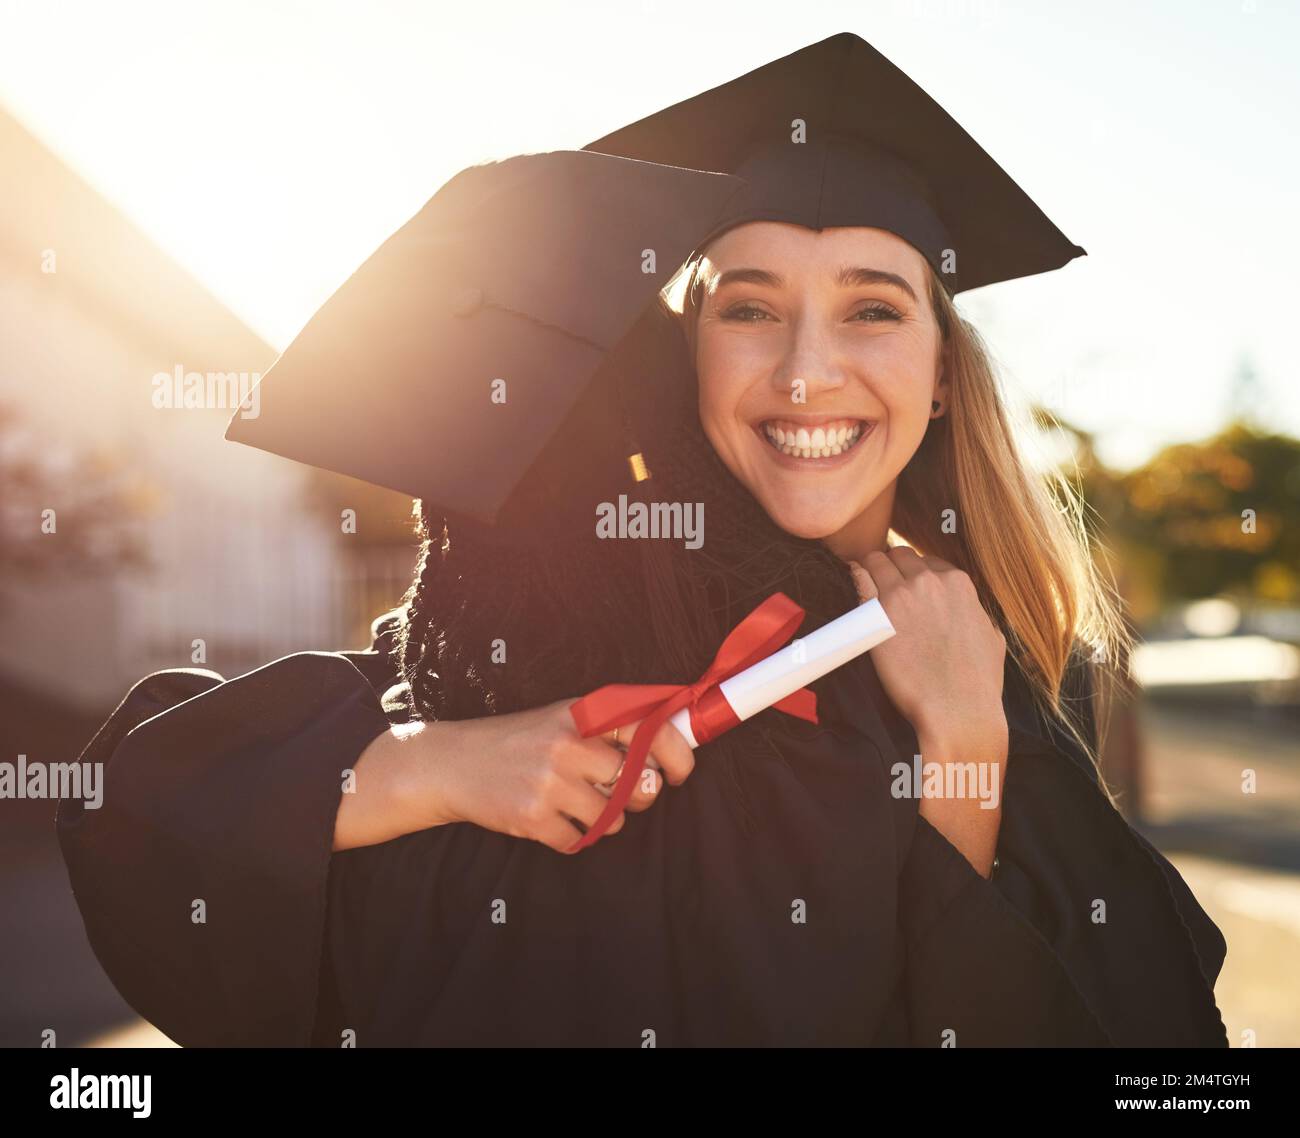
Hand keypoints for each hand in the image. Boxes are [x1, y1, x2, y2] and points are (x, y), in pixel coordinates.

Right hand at [392, 698, 695, 853]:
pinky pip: (579, 841)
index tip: (679, 774)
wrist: (455, 763)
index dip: (677, 756)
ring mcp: (550, 781)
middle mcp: (569, 743)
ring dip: (600, 820)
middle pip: (636, 783)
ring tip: (572, 803)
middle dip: (634, 797)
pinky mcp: (533, 816)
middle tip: (613, 793)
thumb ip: (612, 733)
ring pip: (612, 818)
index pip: (650, 730)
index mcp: (583, 714)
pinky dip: (570, 837)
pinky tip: (550, 819)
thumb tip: (665, 764)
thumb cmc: (520, 741)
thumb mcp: (564, 719)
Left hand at [849, 546, 1008, 876]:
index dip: (915, 573)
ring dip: (871, 566)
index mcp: (959, 583)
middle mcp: (930, 581)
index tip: (908, 584)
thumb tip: (969, 610)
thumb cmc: (977, 683)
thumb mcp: (990, 636)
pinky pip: (860, 580)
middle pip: (900, 556)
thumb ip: (975, 613)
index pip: (928, 561)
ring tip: (866, 577)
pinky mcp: (876, 614)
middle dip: (892, 566)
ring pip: (877, 560)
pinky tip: (854, 578)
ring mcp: (901, 594)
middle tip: (883, 580)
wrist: (958, 711)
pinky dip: (856, 576)